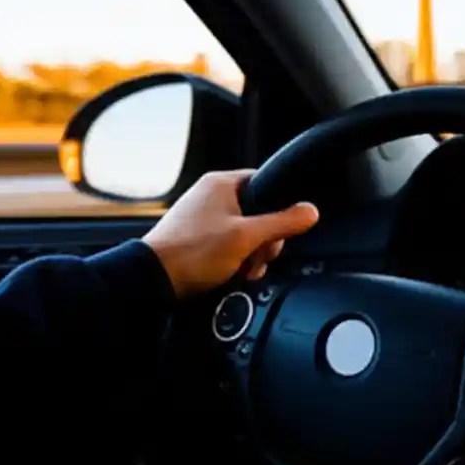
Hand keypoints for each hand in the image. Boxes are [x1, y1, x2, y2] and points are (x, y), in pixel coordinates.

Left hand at [141, 170, 318, 298]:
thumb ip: (282, 223)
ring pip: (246, 234)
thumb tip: (310, 211)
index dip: (279, 209)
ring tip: (240, 268)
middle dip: (263, 241)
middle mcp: (211, 196)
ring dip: (250, 255)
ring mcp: (203, 218)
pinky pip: (229, 246)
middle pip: (259, 214)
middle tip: (254, 255)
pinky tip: (231, 273)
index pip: (265, 184)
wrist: (153, 280)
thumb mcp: (246, 237)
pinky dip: (234, 261)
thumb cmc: (193, 253)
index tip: (278, 231)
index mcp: (221, 184)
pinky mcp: (198, 239)